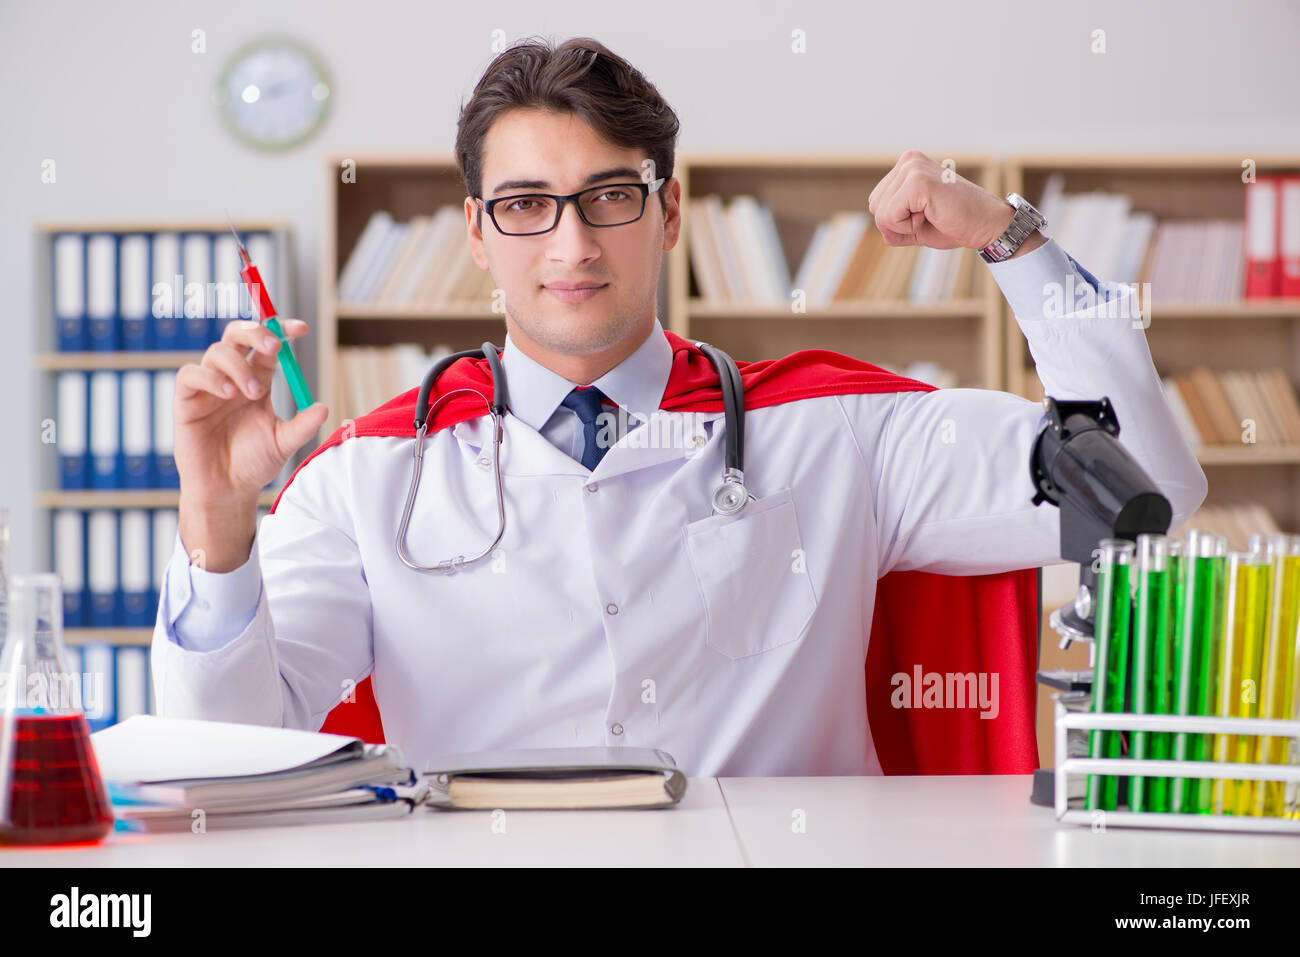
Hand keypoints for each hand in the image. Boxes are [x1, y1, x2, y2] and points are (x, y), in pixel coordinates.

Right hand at [174, 318, 328, 507]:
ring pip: (217, 352)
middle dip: (256, 332)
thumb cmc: (253, 463)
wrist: (227, 489)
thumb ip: (302, 425)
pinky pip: (190, 374)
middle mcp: (232, 377)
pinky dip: (210, 377)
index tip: (301, 329)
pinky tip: (228, 393)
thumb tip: (323, 408)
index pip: (267, 346)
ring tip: (253, 393)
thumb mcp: (283, 443)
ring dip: (238, 366)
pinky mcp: (186, 400)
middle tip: (275, 346)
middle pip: (237, 336)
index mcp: (257, 380)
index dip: (281, 332)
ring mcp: (208, 387)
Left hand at [867, 150, 1036, 254]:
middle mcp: (909, 160)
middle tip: (931, 215)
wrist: (988, 225)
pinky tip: (932, 216)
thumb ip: (893, 225)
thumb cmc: (957, 224)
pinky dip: (908, 227)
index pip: (876, 202)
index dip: (897, 221)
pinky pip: (889, 217)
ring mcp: (912, 168)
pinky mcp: (917, 182)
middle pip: (875, 207)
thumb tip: (881, 227)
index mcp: (908, 165)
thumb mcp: (916, 225)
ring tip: (933, 214)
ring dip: (905, 225)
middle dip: (898, 223)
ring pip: (880, 213)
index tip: (927, 214)